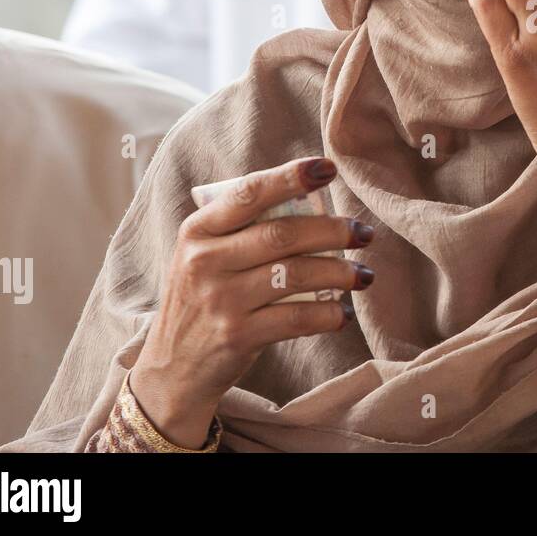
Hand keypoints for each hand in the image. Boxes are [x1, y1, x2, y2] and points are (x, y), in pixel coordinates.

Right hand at [130, 157, 373, 447]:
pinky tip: (343, 313)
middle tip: (364, 232)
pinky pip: (296, 318)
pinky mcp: (237, 336)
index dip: (290, 177)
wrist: (172, 367)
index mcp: (197, 230)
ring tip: (364, 274)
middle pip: (282, 234)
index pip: (248, 193)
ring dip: (340, 272)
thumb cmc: (203, 298)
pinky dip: (328, 314)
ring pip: (294, 274)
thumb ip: (243, 228)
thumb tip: (312, 199)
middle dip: (333, 230)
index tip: (328, 168)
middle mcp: (204, 261)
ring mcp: (220, 300)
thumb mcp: (205, 256)